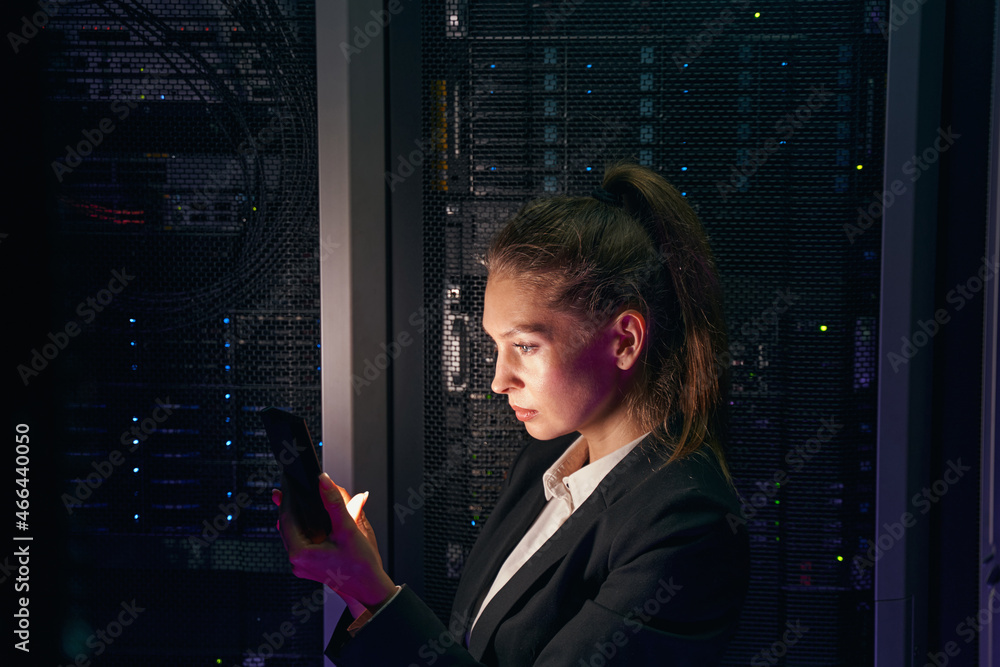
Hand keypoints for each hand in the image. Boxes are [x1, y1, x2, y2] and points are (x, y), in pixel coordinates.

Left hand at [273, 473, 396, 612]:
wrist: (370, 588)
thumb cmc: (360, 565)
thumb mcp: (347, 529)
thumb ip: (333, 502)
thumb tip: (323, 481)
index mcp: (300, 554)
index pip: (287, 518)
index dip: (288, 498)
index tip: (290, 482)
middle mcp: (296, 562)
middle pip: (287, 526)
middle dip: (291, 505)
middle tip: (292, 487)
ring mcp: (302, 566)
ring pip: (293, 534)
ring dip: (297, 517)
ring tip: (299, 499)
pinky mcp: (309, 566)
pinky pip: (301, 542)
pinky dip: (304, 529)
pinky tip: (310, 519)